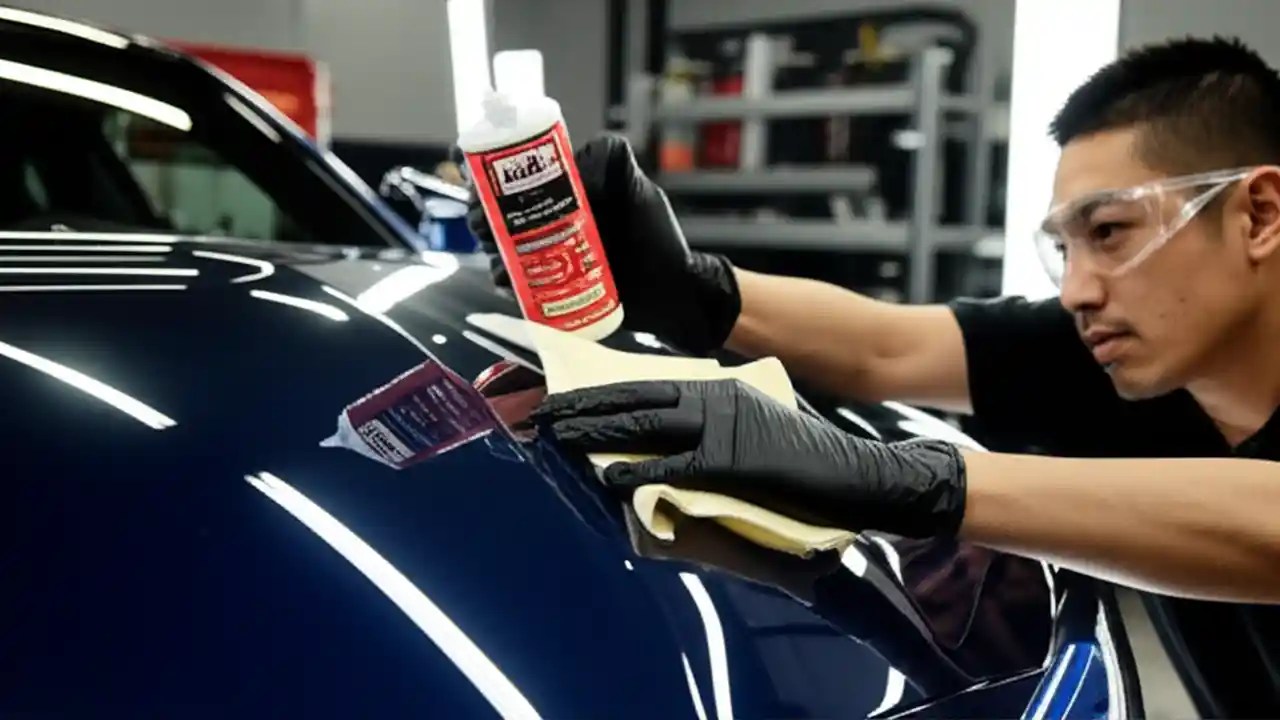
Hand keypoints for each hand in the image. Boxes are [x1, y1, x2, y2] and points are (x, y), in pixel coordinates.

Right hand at [464, 134, 740, 354]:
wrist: (670, 291)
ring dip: (487, 245)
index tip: (471, 169)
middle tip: (483, 217)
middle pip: (495, 212)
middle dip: (479, 211)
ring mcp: (545, 257)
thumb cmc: (656, 238)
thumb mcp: (637, 190)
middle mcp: (547, 222)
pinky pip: (515, 285)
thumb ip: (615, 159)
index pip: (513, 176)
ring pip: (499, 247)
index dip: (484, 171)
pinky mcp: (548, 289)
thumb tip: (584, 148)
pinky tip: (506, 279)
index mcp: (562, 193)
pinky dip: (504, 281)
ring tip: (494, 249)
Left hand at [537, 379, 966, 537]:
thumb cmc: (803, 459)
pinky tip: (607, 478)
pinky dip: (637, 473)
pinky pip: (672, 467)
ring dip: (594, 430)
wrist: (856, 475)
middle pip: (633, 396)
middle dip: (581, 404)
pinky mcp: (732, 461)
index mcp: (717, 386)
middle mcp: (715, 396)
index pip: (646, 381)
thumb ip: (709, 428)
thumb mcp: (752, 428)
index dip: (600, 387)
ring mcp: (722, 426)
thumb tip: (665, 444)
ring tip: (554, 434)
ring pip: (643, 424)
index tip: (562, 389)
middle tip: (539, 408)